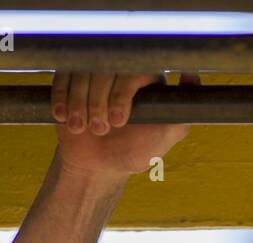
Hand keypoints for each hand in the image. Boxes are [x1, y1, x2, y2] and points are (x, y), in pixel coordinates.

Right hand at [51, 72, 198, 179]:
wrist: (97, 164)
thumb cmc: (134, 151)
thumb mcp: (163, 138)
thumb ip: (180, 112)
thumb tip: (192, 78)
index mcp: (147, 77)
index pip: (133, 70)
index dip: (121, 94)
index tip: (118, 122)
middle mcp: (121, 68)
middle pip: (103, 68)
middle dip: (97, 103)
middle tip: (100, 130)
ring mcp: (95, 71)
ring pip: (81, 71)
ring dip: (77, 103)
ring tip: (80, 127)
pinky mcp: (71, 76)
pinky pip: (61, 75)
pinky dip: (60, 97)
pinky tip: (63, 117)